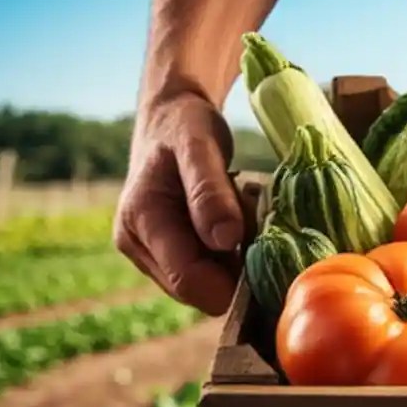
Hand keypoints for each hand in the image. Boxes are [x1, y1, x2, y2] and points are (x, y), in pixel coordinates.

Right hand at [114, 92, 247, 315]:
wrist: (171, 118)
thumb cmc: (186, 126)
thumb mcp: (199, 146)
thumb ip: (209, 192)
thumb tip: (225, 242)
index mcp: (141, 221)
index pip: (189, 280)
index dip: (232, 285)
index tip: (270, 262)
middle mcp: (136, 244)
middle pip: (198, 289)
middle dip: (234, 268)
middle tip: (252, 223)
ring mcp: (148, 252)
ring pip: (205, 283)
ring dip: (233, 261)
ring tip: (239, 216)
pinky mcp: (164, 254)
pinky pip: (206, 271)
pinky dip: (228, 255)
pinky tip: (233, 225)